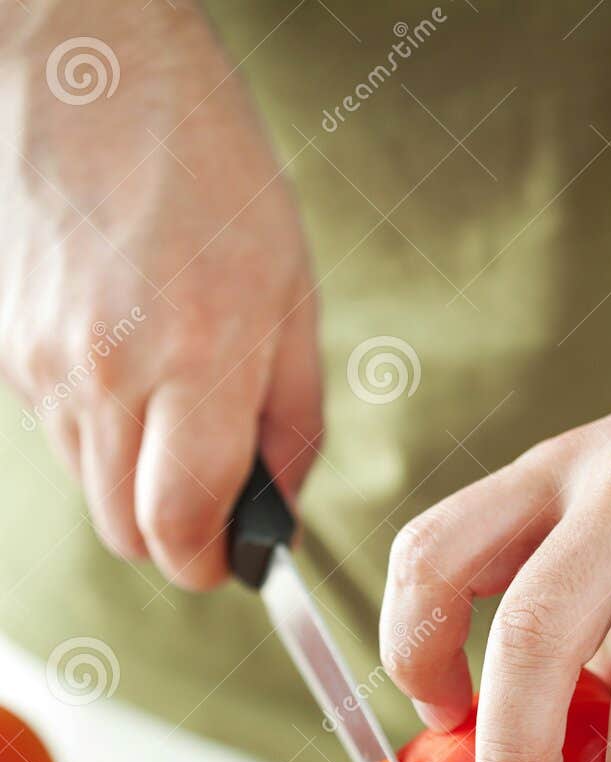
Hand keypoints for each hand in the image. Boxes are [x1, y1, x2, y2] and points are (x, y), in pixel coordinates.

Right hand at [0, 0, 321, 586]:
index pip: (181, 530)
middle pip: (127, 531)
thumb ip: (292, 420)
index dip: (214, 563)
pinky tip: (124, 355)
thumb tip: (281, 509)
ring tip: (172, 399)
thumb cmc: (203, 163)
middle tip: (214, 494)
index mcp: (192, 361)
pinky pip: (56, 429)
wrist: (85, 61)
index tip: (236, 554)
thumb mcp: (291, 292)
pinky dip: (97, 424)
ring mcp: (39, 361)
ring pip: (89, 487)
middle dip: (175, 533)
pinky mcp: (5, 345)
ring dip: (135, 478)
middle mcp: (103, 372)